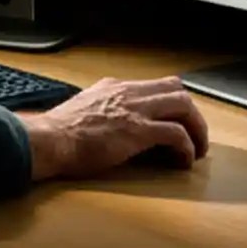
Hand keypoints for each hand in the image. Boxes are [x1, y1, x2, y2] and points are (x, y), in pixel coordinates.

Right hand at [19, 76, 208, 180]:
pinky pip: (176, 134)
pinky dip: (186, 148)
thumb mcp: (83, 108)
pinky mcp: (138, 131)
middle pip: (176, 89)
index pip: (154, 85)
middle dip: (191, 113)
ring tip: (196, 150)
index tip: (174, 122)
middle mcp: (128, 92)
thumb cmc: (58, 132)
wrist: (49, 140)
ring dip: (196, 128)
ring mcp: (134, 109)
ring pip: (183, 106)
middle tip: (194, 135)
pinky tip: (182, 161)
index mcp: (114, 86)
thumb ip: (102, 108)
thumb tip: (114, 124)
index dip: (170, 104)